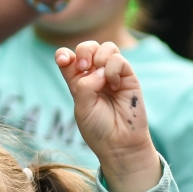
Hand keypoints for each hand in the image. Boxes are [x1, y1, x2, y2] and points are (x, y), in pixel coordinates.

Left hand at [55, 40, 159, 191]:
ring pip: (107, 48)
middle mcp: (95, 75)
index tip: (64, 60)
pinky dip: (113, 68)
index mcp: (78, 82)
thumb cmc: (98, 128)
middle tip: (84, 68)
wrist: (119, 143)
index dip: (64, 54)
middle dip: (84, 51)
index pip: (69, 58)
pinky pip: (119, 59)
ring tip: (101, 77)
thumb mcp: (81, 107)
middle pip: (88, 47)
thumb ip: (84, 85)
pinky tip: (113, 85)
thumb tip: (101, 69)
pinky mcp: (128, 77)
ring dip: (100, 56)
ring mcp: (112, 74)